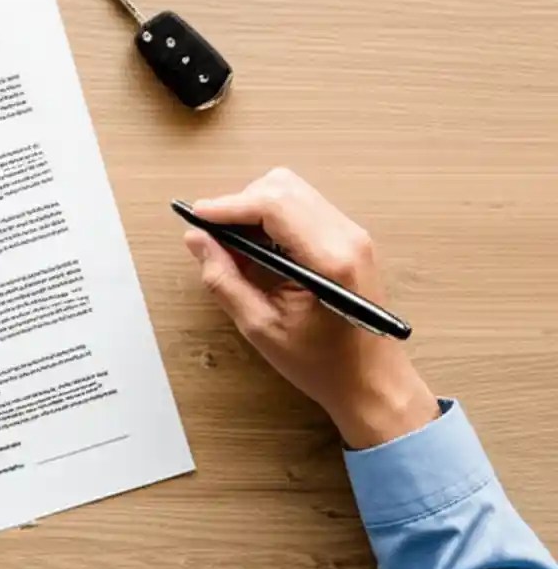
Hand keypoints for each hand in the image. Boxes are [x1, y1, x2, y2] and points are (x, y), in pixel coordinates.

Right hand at [184, 168, 438, 448]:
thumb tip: (196, 239)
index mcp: (330, 260)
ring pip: (292, 191)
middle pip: (283, 187)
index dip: (228, 205)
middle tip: (213, 234)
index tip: (196, 218)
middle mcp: (347, 237)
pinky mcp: (350, 239)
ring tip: (234, 244)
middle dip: (240, 203)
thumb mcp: (260, 328)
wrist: (373, 381)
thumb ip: (224, 279)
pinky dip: (272, 217)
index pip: (273, 204)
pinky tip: (258, 248)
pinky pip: (304, 207)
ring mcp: (353, 235)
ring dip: (255, 208)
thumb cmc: (323, 364)